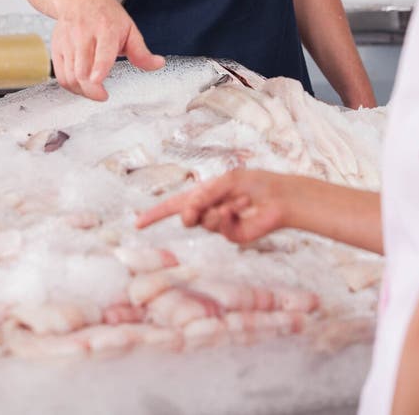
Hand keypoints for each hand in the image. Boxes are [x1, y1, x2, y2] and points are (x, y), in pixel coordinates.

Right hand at [51, 0, 164, 100]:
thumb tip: (158, 64)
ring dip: (82, 90)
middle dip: (91, 89)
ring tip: (94, 91)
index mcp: (106, 29)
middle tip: (102, 95)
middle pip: (82, 70)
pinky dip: (71, 86)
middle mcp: (85, 36)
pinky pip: (61, 75)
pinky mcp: (57, 49)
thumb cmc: (105, 14)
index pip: (102, 52)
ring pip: (70, 75)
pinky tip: (81, 86)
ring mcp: (68, 43)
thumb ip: (141, 52)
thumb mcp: (129, 29)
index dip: (98, 68)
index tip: (98, 81)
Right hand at [135, 169, 292, 244]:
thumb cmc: (256, 184)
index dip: (155, 214)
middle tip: (196, 210)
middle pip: (186, 216)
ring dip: (218, 210)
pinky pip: (220, 230)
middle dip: (191, 212)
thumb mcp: (227, 181)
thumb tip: (187, 213)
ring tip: (239, 202)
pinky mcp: (233, 236)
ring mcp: (220, 224)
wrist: (280, 197)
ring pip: (204, 223)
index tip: (137, 224)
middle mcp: (209, 210)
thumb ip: (205, 196)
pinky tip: (242, 210)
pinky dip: (228, 218)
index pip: (174, 204)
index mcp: (205, 194)